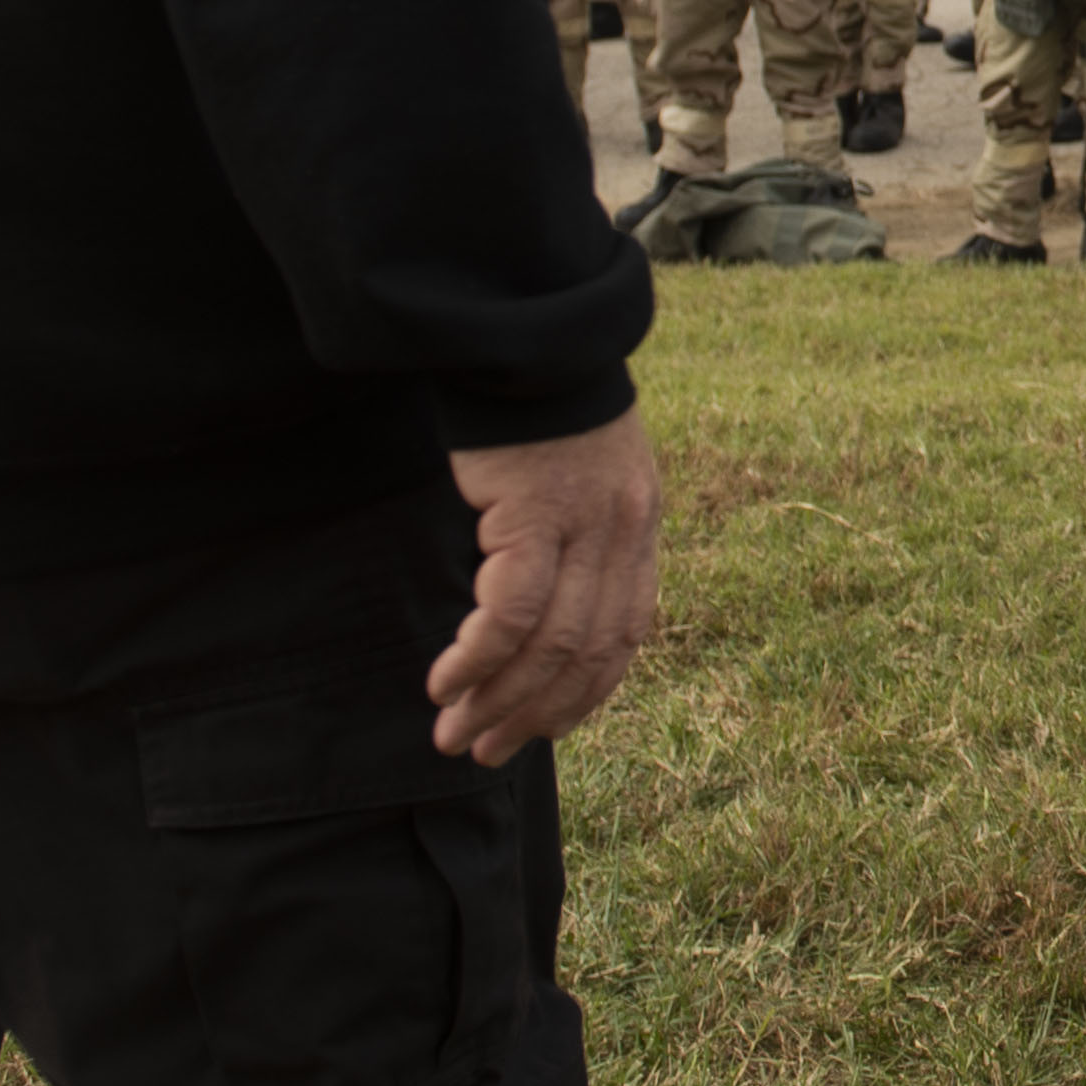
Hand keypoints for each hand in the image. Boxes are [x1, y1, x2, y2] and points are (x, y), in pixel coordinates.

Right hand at [427, 410, 661, 764]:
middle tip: (485, 751)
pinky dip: (479, 657)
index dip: (583, 694)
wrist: (526, 333)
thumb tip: (543, 619)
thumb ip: (579, 540)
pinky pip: (511, 611)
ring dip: (499, 699)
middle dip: (534, 715)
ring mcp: (585, 525)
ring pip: (549, 644)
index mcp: (639, 526)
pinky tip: (445, 680)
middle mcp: (625, 532)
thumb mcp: (583, 476)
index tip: (540, 729)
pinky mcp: (534, 513)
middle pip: (589, 653)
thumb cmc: (538, 408)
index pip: (626, 636)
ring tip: (454, 730)